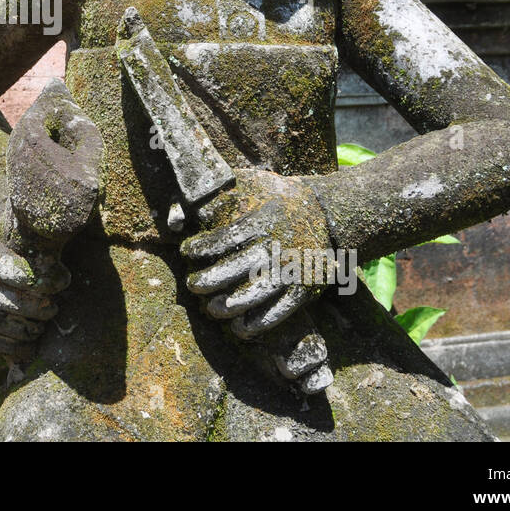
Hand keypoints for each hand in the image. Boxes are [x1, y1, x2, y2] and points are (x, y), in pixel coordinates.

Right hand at [0, 213, 71, 361]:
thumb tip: (67, 235)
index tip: (63, 280)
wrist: (18, 224)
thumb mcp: (43, 219)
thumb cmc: (38, 224)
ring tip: (41, 329)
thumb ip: (50, 228)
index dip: (28, 275)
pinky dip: (3, 345)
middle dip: (24, 306)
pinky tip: (27, 348)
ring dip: (14, 329)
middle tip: (53, 309)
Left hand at [180, 169, 333, 339]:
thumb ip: (218, 195)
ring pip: (255, 295)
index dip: (199, 248)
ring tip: (211, 309)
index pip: (222, 240)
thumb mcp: (250, 183)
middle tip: (192, 284)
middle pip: (235, 270)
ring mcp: (292, 270)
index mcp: (262, 221)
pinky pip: (280, 312)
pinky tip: (240, 327)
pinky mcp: (305, 288)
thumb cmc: (276, 196)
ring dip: (228, 307)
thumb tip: (185, 214)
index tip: (186, 251)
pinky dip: (258, 324)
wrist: (325, 211)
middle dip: (207, 281)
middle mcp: (276, 246)